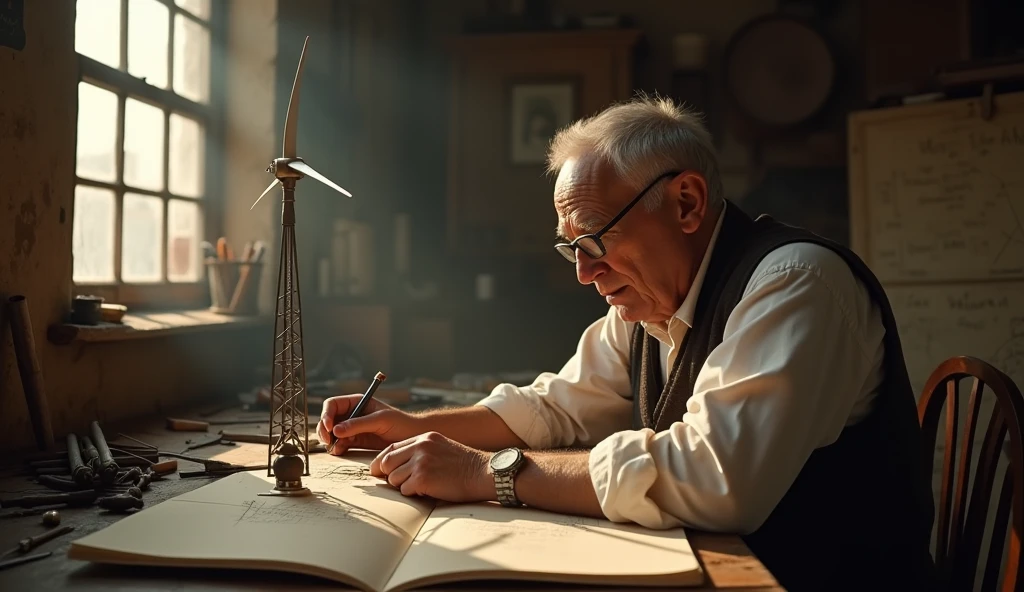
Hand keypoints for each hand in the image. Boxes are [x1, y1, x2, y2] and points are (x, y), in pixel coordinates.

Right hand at [317, 394, 419, 454]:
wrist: (412, 436)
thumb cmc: (400, 423)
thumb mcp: (380, 420)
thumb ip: (359, 424)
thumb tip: (336, 430)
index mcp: (357, 402)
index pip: (333, 404)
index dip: (327, 415)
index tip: (330, 427)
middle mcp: (352, 413)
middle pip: (329, 419)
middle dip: (325, 429)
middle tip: (328, 441)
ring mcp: (353, 428)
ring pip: (332, 433)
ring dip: (330, 440)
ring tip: (335, 448)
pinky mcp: (356, 441)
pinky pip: (340, 443)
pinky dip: (337, 447)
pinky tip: (339, 451)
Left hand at [370, 432, 493, 502]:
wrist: (484, 472)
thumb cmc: (464, 465)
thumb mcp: (441, 448)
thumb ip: (420, 451)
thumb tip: (395, 465)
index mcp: (424, 438)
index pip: (392, 448)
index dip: (381, 461)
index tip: (377, 470)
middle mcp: (420, 446)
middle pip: (386, 462)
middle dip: (386, 475)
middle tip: (394, 482)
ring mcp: (421, 461)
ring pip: (393, 478)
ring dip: (403, 486)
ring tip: (421, 486)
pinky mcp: (422, 477)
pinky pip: (404, 490)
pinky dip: (413, 493)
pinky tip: (428, 490)